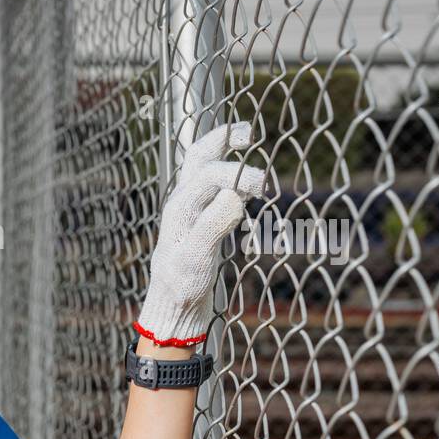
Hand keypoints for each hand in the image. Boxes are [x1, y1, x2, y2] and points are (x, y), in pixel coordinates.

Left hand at [135, 122, 266, 345]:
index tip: (263, 187)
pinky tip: (243, 178)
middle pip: (198, 158)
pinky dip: (227, 172)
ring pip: (204, 167)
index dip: (237, 173)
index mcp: (179, 208)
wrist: (174, 307)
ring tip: (246, 139)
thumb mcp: (197, 259)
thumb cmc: (182, 286)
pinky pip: (212, 185)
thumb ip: (213, 225)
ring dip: (223, 150)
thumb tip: (234, 195)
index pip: (209, 174)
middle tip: (249, 131)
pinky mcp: (200, 220)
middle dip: (221, 138)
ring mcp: (191, 210)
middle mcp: (183, 203)